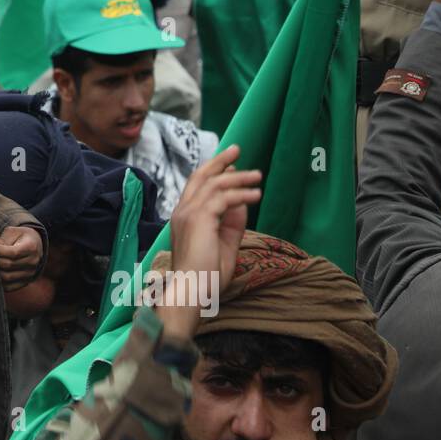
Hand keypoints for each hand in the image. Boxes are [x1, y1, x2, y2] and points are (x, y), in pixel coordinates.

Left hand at [0, 225, 42, 290]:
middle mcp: (33, 262)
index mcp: (31, 247)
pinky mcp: (24, 282)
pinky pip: (8, 287)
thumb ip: (1, 240)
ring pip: (7, 278)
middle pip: (8, 265)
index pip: (13, 253)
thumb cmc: (19, 237)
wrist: (34, 246)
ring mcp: (29, 274)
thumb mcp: (12, 233)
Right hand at [161, 144, 261, 340]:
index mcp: (184, 217)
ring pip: (214, 184)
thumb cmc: (205, 276)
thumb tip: (242, 203)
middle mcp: (182, 211)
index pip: (197, 187)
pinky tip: (256, 195)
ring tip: (257, 176)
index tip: (232, 165)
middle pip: (200, 176)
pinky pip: (223, 198)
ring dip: (237, 177)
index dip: (214, 172)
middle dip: (220, 161)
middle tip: (237, 148)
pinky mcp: (200, 218)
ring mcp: (188, 213)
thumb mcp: (224, 245)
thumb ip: (232, 224)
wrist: (192, 291)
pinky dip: (241, 194)